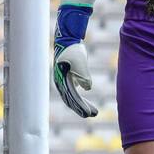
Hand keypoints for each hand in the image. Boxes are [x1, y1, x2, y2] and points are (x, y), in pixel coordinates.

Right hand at [53, 2, 97, 117]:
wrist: (68, 39)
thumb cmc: (73, 50)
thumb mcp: (80, 62)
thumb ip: (84, 76)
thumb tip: (87, 88)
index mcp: (61, 79)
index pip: (71, 97)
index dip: (80, 106)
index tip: (89, 113)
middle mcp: (60, 82)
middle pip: (71, 100)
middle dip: (81, 108)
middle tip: (93, 114)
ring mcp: (63, 80)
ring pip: (72, 97)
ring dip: (82, 105)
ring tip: (93, 112)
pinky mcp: (68, 77)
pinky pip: (74, 91)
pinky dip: (80, 97)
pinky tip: (87, 102)